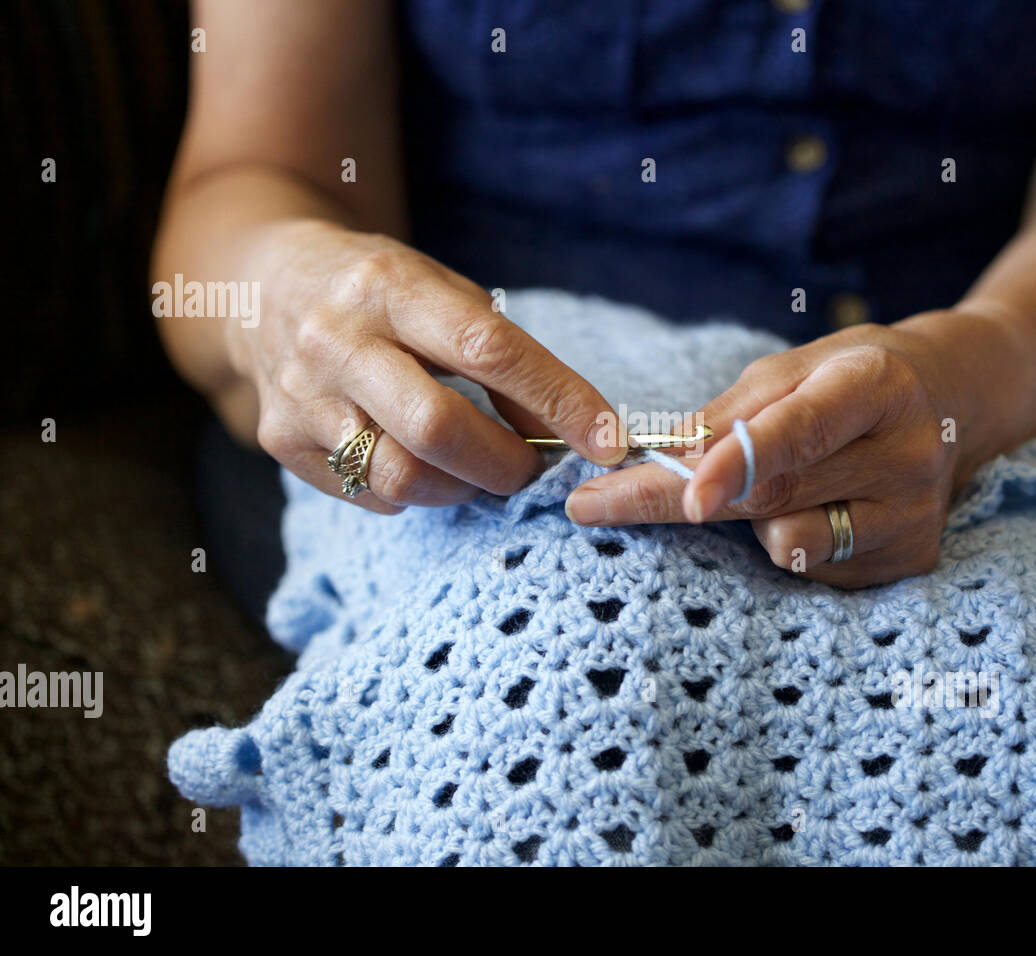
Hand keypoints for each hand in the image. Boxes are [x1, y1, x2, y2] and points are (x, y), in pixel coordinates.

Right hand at [228, 219, 624, 513]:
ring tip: (477, 469)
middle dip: (505, 464)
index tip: (608, 440)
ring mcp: (302, 394)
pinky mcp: (281, 440)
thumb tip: (571, 430)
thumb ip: (505, 356)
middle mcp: (337, 338)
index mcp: (391, 286)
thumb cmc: (379, 292)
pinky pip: (369, 495)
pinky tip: (422, 464)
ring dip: (462, 488)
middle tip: (531, 468)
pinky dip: (415, 493)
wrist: (259, 286)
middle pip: (438, 428)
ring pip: (402, 476)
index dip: (559, 400)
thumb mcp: (445, 295)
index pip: (488, 349)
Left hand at [564, 314, 1015, 586]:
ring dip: (750, 522)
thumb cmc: (854, 377)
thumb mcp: (794, 367)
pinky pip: (814, 570)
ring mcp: (913, 517)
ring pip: (790, 545)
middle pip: (773, 496)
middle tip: (591, 503)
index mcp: (875, 386)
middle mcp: (906, 455)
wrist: (956, 400)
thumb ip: (730, 415)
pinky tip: (817, 508)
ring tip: (778, 487)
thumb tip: (653, 461)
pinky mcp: (910, 561)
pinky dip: (789, 543)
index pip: (800, 430)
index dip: (736, 463)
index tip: (682, 493)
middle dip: (675, 500)